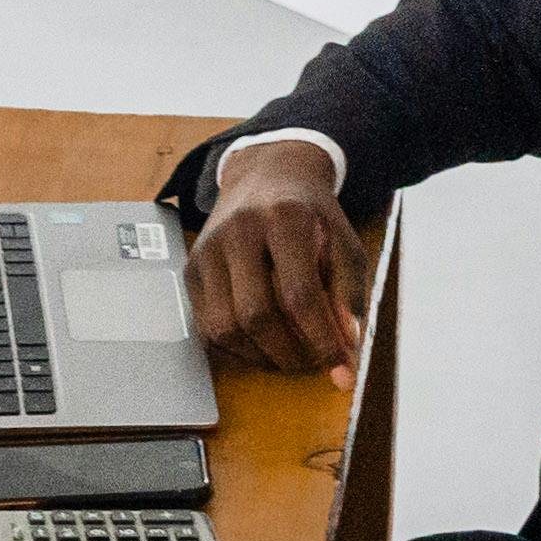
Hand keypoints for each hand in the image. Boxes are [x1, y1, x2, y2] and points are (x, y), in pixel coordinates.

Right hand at [186, 136, 364, 374]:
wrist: (265, 175)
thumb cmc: (311, 215)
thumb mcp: (344, 242)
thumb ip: (349, 293)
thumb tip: (346, 348)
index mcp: (284, 218)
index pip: (299, 293)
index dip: (321, 338)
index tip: (340, 364)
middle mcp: (239, 231)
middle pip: (255, 314)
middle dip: (288, 353)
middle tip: (312, 364)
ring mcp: (208, 250)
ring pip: (224, 326)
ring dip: (259, 356)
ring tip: (287, 357)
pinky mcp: (191, 268)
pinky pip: (206, 326)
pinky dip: (235, 348)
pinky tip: (260, 345)